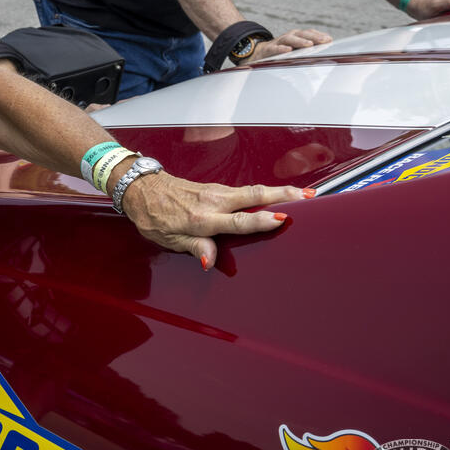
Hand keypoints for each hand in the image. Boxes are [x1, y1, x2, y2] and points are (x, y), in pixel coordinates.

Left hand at [121, 172, 311, 268]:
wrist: (141, 189)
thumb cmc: (154, 216)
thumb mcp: (169, 239)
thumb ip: (195, 247)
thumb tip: (211, 260)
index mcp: (202, 218)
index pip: (238, 221)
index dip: (261, 221)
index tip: (283, 219)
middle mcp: (213, 201)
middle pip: (254, 196)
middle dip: (283, 195)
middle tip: (308, 196)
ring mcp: (216, 192)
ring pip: (252, 190)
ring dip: (278, 191)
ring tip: (303, 193)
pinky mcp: (216, 188)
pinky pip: (244, 190)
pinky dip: (264, 192)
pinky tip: (276, 196)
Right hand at [246, 28, 331, 61]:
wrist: (260, 53)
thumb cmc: (282, 52)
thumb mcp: (295, 50)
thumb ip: (308, 50)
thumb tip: (325, 54)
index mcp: (296, 36)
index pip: (309, 33)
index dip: (319, 35)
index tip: (330, 40)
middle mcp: (289, 36)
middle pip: (302, 34)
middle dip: (314, 37)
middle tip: (324, 40)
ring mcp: (279, 42)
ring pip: (290, 39)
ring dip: (300, 41)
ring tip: (309, 45)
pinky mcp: (269, 49)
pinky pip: (276, 48)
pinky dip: (282, 48)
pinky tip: (288, 50)